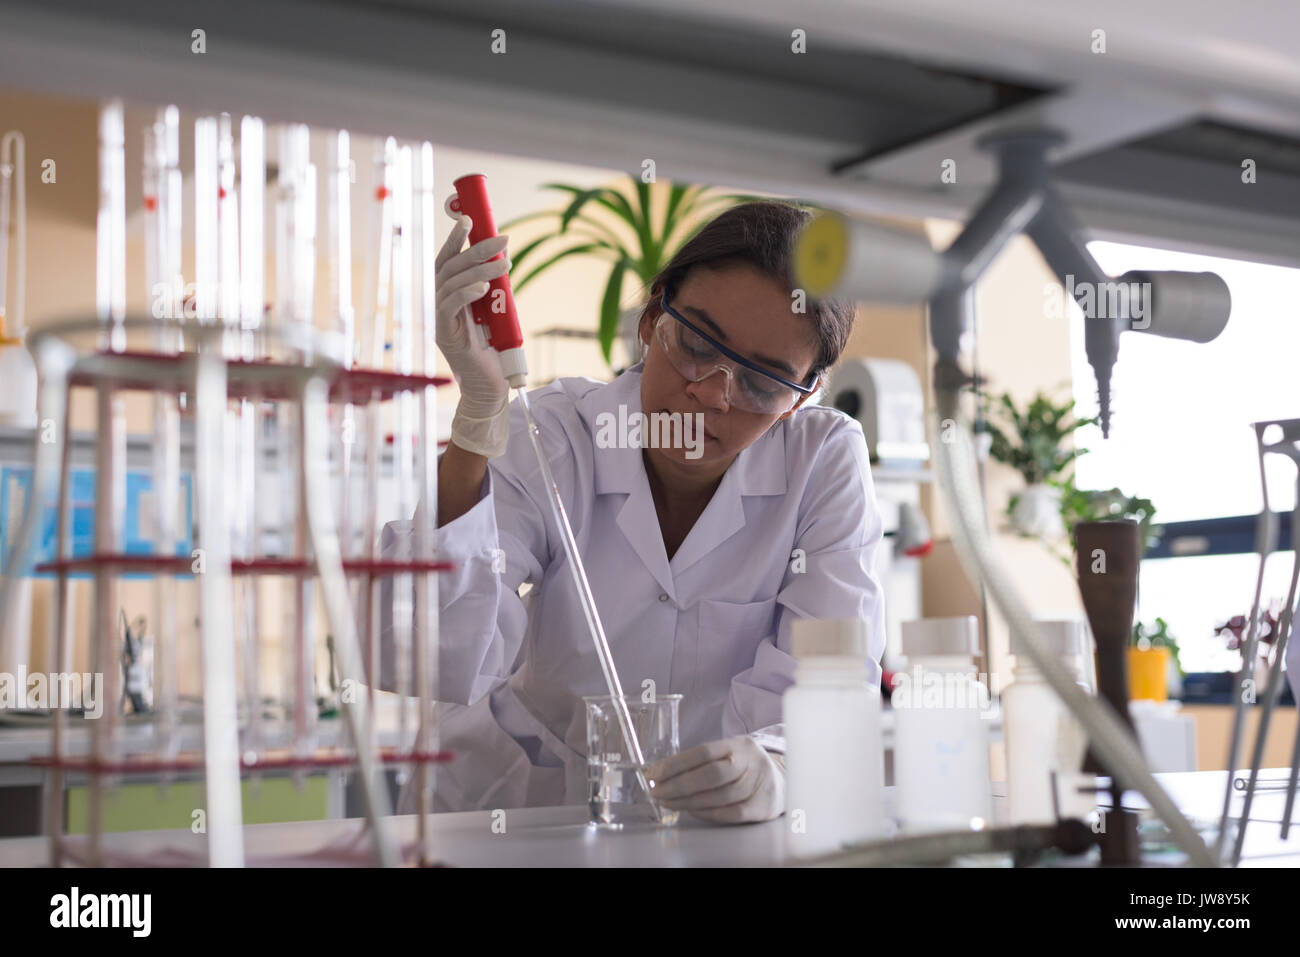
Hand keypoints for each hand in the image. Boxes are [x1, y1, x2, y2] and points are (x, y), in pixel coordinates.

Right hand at [435, 208, 512, 456]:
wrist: (491, 385)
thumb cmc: (494, 348)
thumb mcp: (495, 309)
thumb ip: (492, 285)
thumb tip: (503, 254)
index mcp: (447, 296)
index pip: (446, 261)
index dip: (455, 239)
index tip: (470, 219)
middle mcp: (438, 304)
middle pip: (450, 268)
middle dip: (476, 249)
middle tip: (503, 239)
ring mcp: (439, 320)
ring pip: (452, 284)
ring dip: (480, 270)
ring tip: (505, 264)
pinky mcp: (445, 336)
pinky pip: (450, 307)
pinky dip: (467, 293)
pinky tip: (484, 287)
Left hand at [645, 735, 784, 823]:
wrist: (783, 780)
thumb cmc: (745, 767)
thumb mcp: (730, 753)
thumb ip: (703, 760)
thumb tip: (662, 772)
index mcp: (738, 744)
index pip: (703, 752)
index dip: (676, 764)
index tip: (654, 773)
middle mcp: (750, 761)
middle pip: (711, 775)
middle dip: (679, 785)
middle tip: (657, 792)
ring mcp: (759, 784)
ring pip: (719, 796)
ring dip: (688, 802)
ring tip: (668, 802)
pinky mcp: (762, 806)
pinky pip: (730, 813)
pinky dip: (707, 813)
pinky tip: (691, 811)